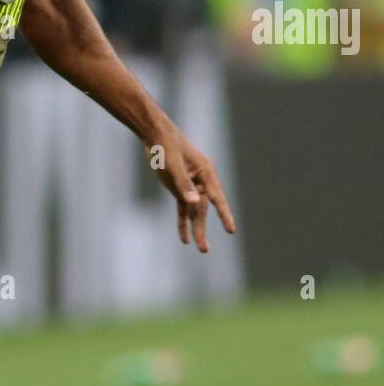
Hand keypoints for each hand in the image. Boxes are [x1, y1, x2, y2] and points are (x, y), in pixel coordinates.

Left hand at [147, 132, 236, 252]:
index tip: (231, 230)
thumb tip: (194, 202)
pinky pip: (183, 209)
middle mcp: (202, 181)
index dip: (224, 215)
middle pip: (203, 209)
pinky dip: (183, 222)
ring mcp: (191, 185)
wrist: (155, 135)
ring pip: (194, 211)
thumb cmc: (166, 146)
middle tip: (204, 250)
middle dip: (203, 229)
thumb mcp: (173, 166)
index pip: (217, 198)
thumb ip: (183, 184)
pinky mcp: (179, 188)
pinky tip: (185, 238)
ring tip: (200, 248)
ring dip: (195, 228)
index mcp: (206, 172)